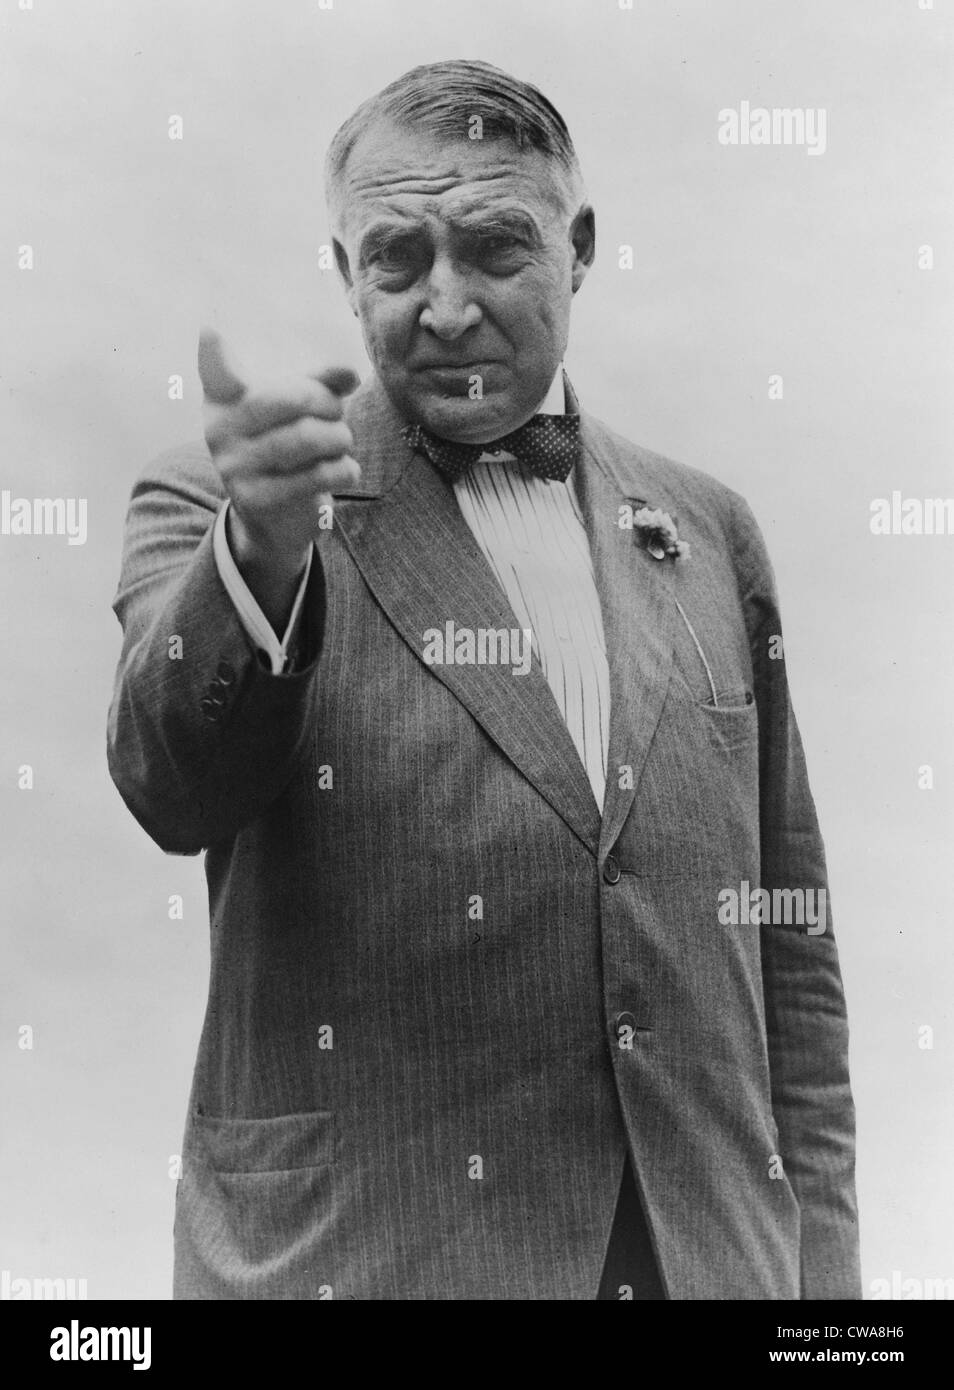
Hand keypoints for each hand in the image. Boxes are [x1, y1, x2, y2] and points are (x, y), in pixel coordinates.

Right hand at [198, 327, 360, 585]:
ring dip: (340, 439)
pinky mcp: (257, 500)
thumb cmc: (289, 449)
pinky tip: (345, 470)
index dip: (214, 353)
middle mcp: (220, 431)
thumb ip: (322, 384)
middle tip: (337, 415)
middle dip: (328, 404)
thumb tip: (351, 374)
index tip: (210, 329)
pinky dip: (344, 470)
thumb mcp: (299, 411)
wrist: (275, 520)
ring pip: (307, 439)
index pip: (217, 373)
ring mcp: (235, 468)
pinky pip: (317, 475)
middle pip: (290, 401)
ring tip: (342, 443)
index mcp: (224, 400)